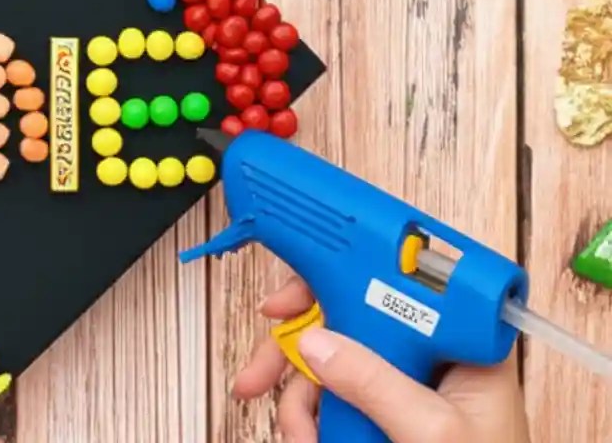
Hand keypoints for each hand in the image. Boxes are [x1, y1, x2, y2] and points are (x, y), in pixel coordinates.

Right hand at [232, 276, 529, 442]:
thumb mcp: (430, 431)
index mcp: (458, 342)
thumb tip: (315, 342)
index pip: (387, 286)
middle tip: (255, 378)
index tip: (283, 305)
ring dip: (298, 403)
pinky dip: (310, 422)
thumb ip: (374, 383)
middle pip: (341, 325)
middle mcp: (427, 356)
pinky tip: (308, 438)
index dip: (329, 285)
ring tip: (298, 436)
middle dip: (290, 355)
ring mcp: (403, 387)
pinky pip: (332, 402)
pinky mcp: (384, 415)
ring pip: (327, 368)